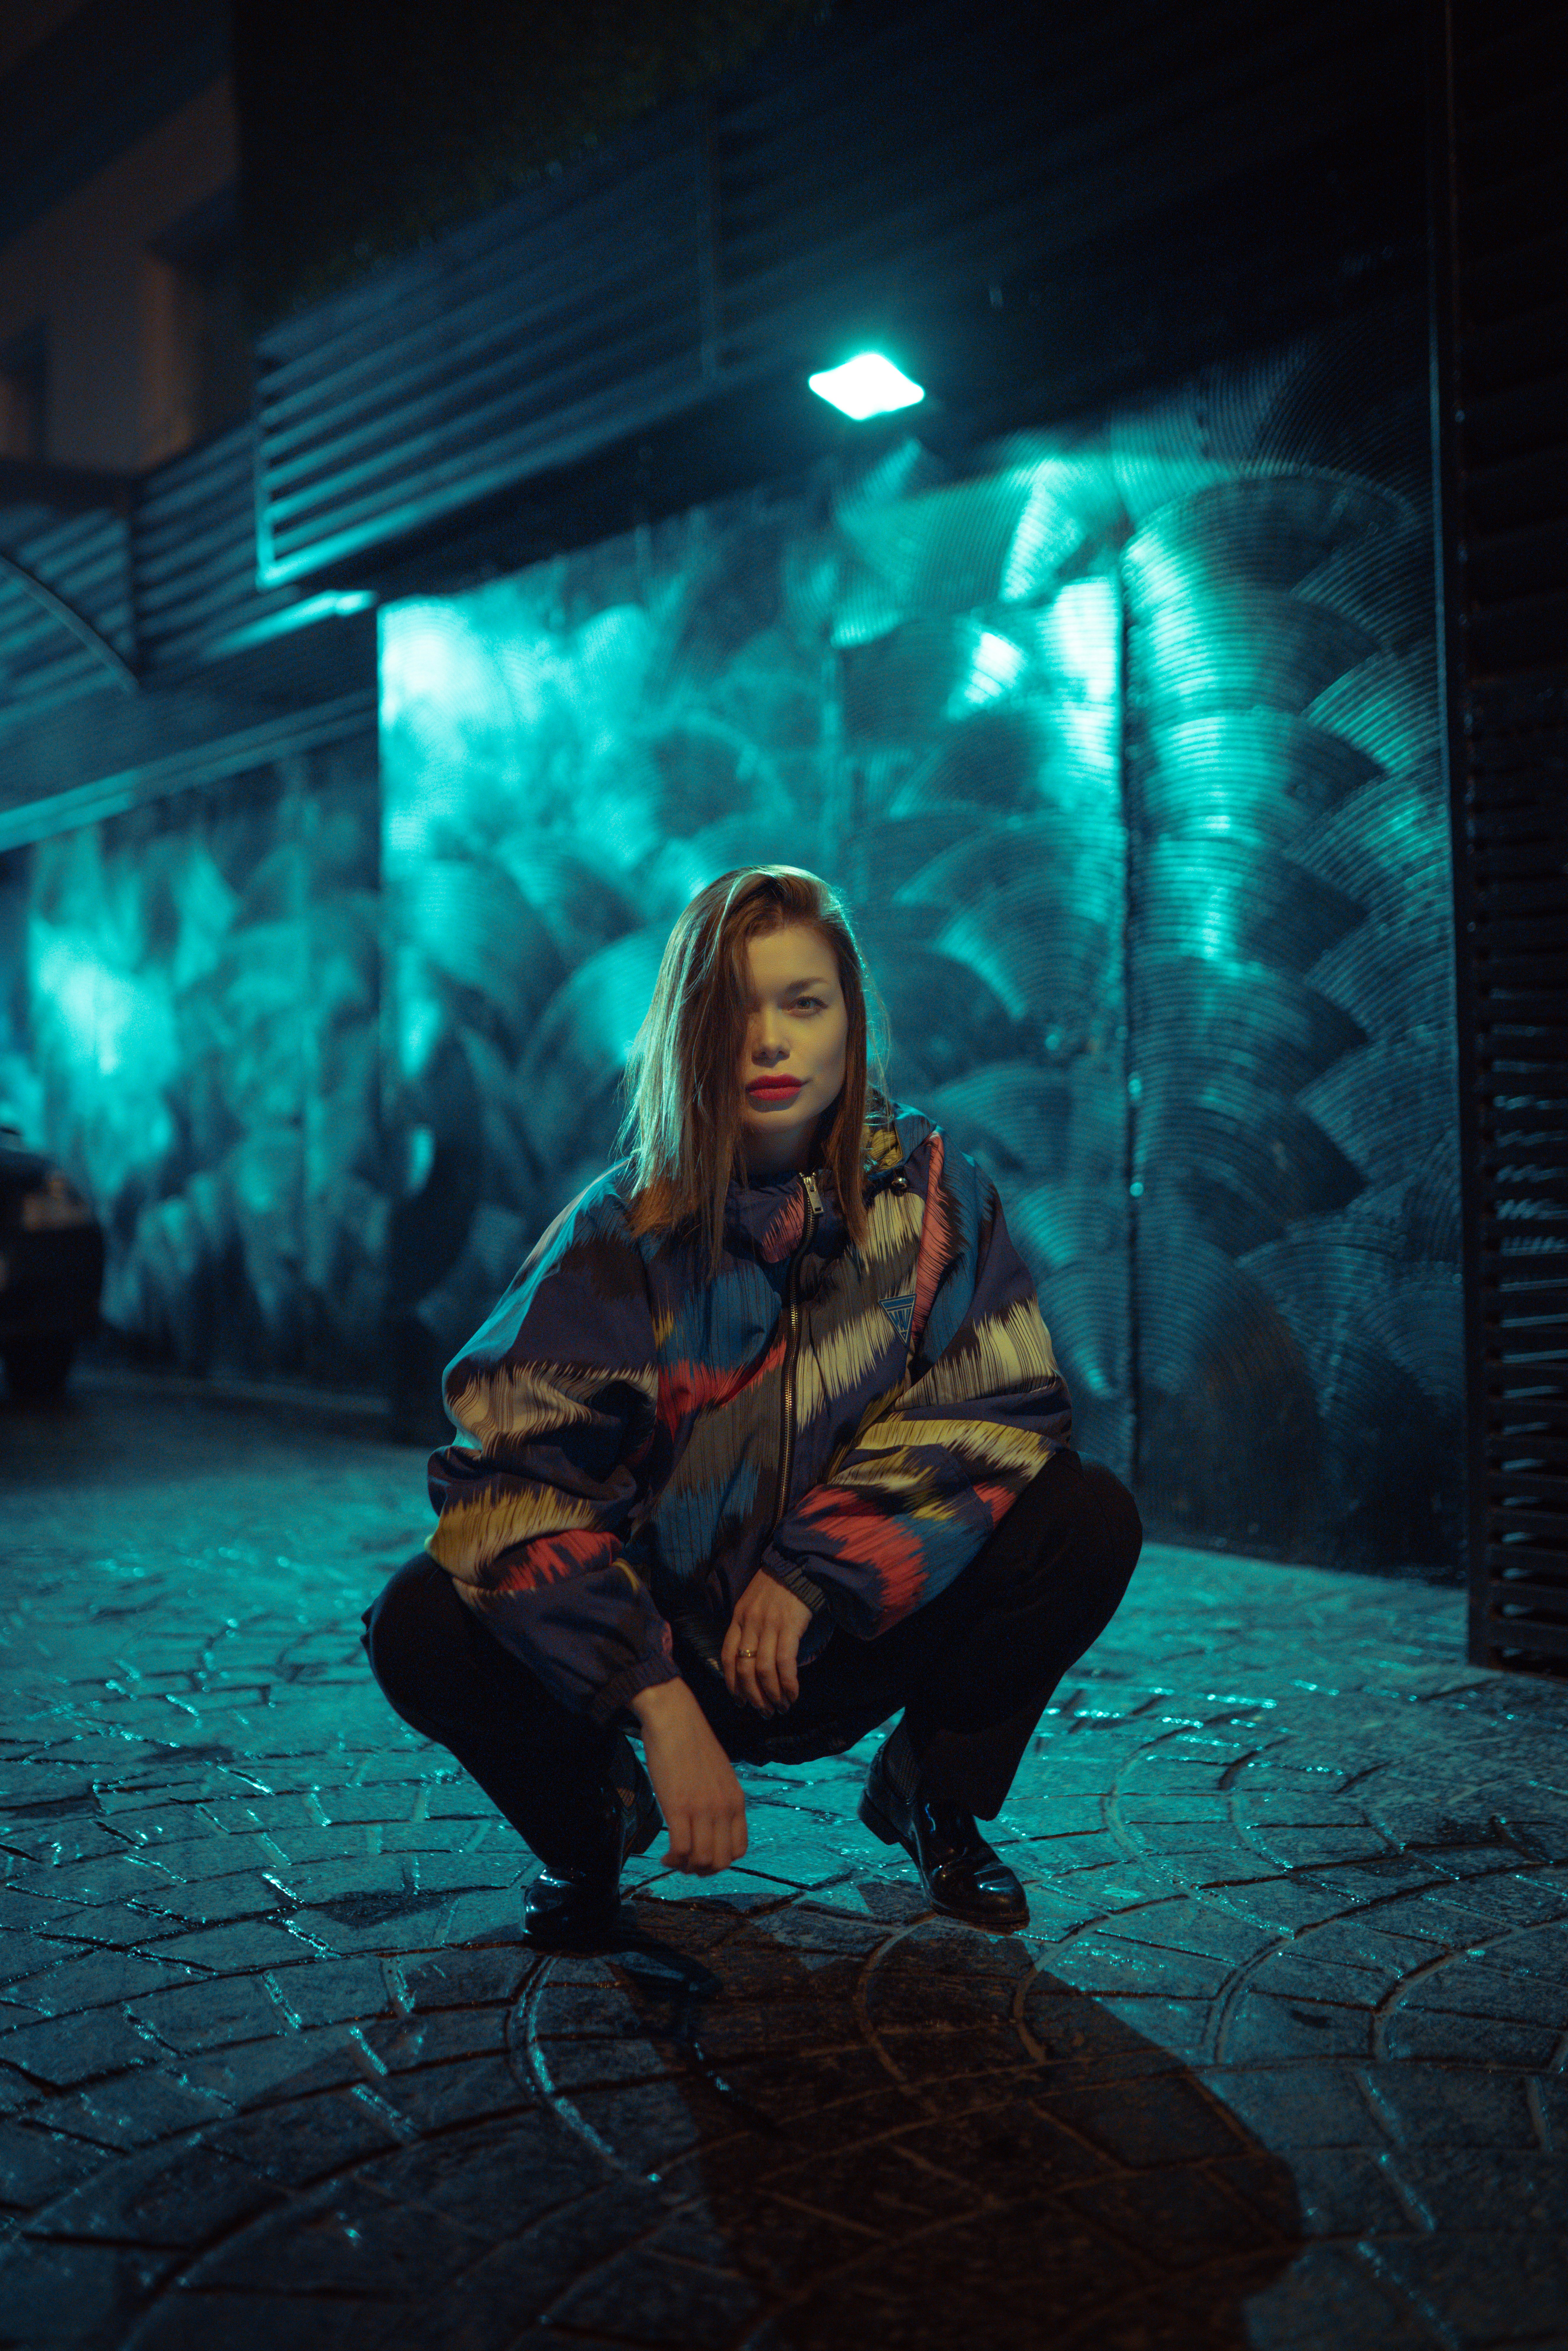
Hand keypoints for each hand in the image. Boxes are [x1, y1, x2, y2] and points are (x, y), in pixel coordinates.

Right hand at [630, 1680, 747, 1873]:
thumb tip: (713, 1824)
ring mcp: (703, 1809)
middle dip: (702, 1870)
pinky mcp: (679, 1806)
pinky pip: (681, 1848)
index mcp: (736, 1800)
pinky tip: (663, 1854)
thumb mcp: (719, 1775)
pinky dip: (672, 1858)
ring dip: (685, 1867)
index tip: (702, 1856)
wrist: (674, 1718)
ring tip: (672, 1858)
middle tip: (684, 1862)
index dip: (720, 1862)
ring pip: (702, 1860)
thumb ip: (720, 1800)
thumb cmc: (692, 1744)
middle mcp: (724, 1808)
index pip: (739, 1850)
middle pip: (721, 1862)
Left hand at [722, 1572, 812, 1713]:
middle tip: (764, 1712)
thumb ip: (748, 1628)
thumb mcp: (752, 1603)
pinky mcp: (789, 1626)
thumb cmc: (778, 1586)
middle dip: (754, 1696)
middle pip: (744, 1669)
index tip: (740, 1701)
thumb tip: (751, 1659)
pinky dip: (788, 1683)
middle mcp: (750, 1623)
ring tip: (781, 1707)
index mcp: (738, 1618)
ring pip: (764, 1670)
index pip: (727, 1657)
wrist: (799, 1564)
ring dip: (772, 1694)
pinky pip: (785, 1663)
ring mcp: (769, 1625)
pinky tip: (793, 1694)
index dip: (732, 1684)